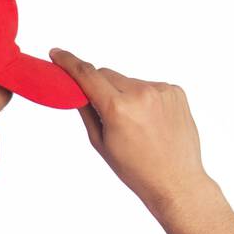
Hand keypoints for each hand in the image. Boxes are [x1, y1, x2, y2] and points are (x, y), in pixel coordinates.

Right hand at [48, 48, 211, 218]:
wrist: (175, 181)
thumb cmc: (135, 169)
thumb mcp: (100, 142)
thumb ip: (87, 110)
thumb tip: (77, 89)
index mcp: (118, 108)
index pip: (87, 74)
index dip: (69, 62)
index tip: (57, 53)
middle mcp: (141, 93)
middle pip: (107, 74)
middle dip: (99, 86)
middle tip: (101, 108)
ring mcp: (162, 90)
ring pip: (129, 81)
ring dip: (124, 94)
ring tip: (134, 124)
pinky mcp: (176, 91)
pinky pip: (150, 87)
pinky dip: (144, 98)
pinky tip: (150, 121)